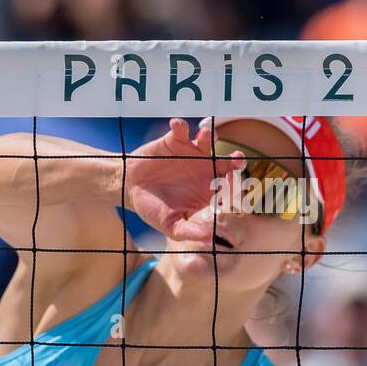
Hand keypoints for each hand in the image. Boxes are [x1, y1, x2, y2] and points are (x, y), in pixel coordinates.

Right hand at [125, 118, 244, 240]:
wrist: (130, 189)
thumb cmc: (154, 209)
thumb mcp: (172, 226)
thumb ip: (192, 232)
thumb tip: (212, 239)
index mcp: (210, 190)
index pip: (231, 189)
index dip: (235, 188)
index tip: (231, 190)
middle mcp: (205, 169)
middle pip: (228, 163)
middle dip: (236, 161)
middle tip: (236, 160)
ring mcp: (191, 153)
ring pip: (208, 141)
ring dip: (209, 136)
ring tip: (205, 135)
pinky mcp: (174, 141)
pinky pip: (181, 130)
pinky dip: (181, 126)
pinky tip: (177, 126)